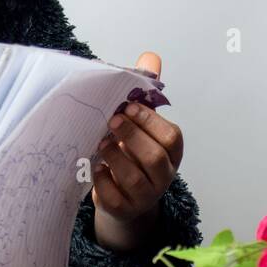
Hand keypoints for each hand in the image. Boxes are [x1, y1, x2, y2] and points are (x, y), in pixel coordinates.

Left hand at [91, 51, 184, 253]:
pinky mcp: (123, 210)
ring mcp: (145, 197)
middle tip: (112, 121)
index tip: (128, 107)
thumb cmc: (131, 152)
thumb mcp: (140, 124)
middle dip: (133, 137)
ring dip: (116, 157)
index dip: (150, 121)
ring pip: (136, 180)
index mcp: (171, 153)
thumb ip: (146, 93)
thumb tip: (151, 57)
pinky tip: (94, 166)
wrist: (121, 196)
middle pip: (156, 158)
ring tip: (100, 142)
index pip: (172, 137)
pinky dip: (102, 180)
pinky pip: (114, 198)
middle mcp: (163, 177)